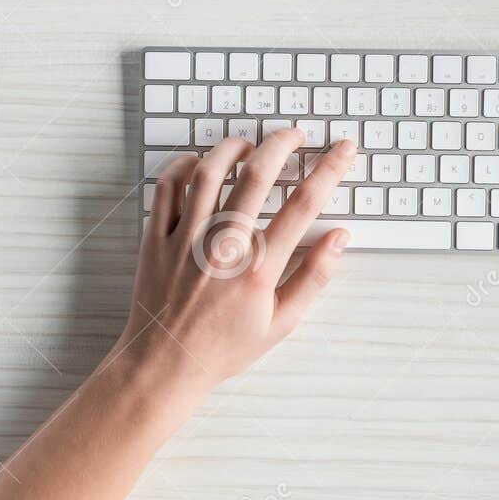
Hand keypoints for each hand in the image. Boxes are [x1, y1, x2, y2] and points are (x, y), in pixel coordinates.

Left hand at [117, 129, 356, 399]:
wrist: (164, 364)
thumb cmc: (223, 347)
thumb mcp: (282, 322)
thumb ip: (314, 277)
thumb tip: (339, 238)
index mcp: (259, 266)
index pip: (305, 203)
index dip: (330, 168)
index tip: (342, 149)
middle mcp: (223, 245)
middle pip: (259, 173)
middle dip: (283, 143)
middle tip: (294, 135)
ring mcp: (186, 238)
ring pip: (210, 170)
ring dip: (233, 147)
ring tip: (248, 144)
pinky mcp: (156, 238)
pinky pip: (166, 188)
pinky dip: (182, 166)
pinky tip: (196, 162)